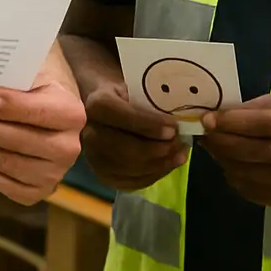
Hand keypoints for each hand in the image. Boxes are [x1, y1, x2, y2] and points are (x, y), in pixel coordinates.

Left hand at [0, 79, 85, 205]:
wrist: (47, 110)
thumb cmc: (34, 87)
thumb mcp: (30, 73)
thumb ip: (10, 79)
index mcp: (71, 113)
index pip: (39, 112)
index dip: (11, 106)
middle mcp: (68, 147)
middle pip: (21, 142)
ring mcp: (55, 173)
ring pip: (10, 165)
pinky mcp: (39, 191)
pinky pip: (7, 186)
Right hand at [77, 77, 187, 192]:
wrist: (103, 111)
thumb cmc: (124, 96)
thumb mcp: (135, 88)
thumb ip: (151, 101)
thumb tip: (179, 117)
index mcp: (97, 106)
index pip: (122, 117)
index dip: (149, 125)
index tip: (173, 129)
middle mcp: (90, 134)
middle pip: (126, 149)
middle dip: (157, 150)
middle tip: (180, 145)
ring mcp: (94, 159)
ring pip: (130, 169)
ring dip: (160, 165)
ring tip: (180, 155)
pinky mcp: (103, 176)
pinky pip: (132, 182)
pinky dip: (154, 175)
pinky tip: (168, 165)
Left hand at [198, 92, 270, 206]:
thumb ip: (256, 107)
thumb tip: (220, 116)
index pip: (259, 124)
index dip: (229, 123)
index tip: (206, 119)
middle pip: (249, 152)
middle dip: (219, 142)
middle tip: (203, 134)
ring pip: (245, 173)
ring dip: (222, 160)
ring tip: (214, 147)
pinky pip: (250, 190)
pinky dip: (234, 176)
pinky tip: (231, 163)